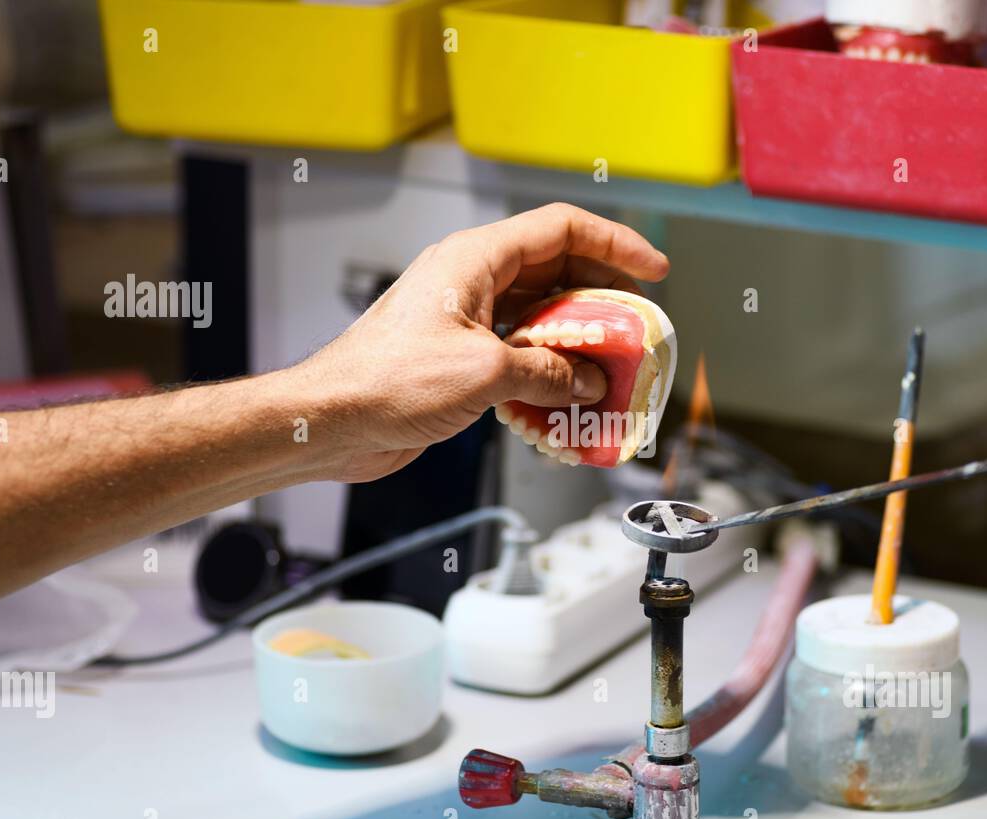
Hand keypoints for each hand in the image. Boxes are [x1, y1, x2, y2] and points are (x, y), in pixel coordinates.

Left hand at [289, 203, 669, 482]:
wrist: (334, 420)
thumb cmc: (386, 381)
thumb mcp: (485, 372)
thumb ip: (548, 373)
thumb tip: (588, 381)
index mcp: (476, 260)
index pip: (561, 230)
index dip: (614, 244)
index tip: (653, 268)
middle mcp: (472, 282)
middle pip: (556, 273)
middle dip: (603, 300)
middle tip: (638, 327)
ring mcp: (466, 319)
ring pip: (540, 317)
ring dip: (578, 343)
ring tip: (611, 369)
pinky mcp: (461, 357)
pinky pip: (520, 354)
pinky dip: (549, 372)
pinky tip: (569, 399)